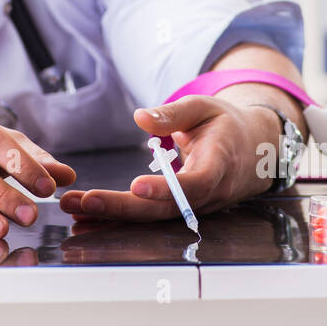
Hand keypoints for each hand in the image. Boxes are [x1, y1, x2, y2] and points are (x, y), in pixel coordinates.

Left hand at [58, 95, 275, 221]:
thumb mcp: (204, 108)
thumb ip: (173, 113)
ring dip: (112, 215)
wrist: (253, 151)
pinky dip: (118, 217)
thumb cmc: (227, 126)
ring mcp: (194, 208)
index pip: (194, 183)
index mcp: (219, 165)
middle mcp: (207, 195)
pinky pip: (149, 216)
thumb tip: (140, 117)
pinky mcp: (180, 210)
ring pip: (152, 217)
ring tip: (73, 208)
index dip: (166, 188)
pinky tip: (87, 216)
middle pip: (163, 209)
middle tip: (83, 203)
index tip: (136, 186)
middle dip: (121, 208)